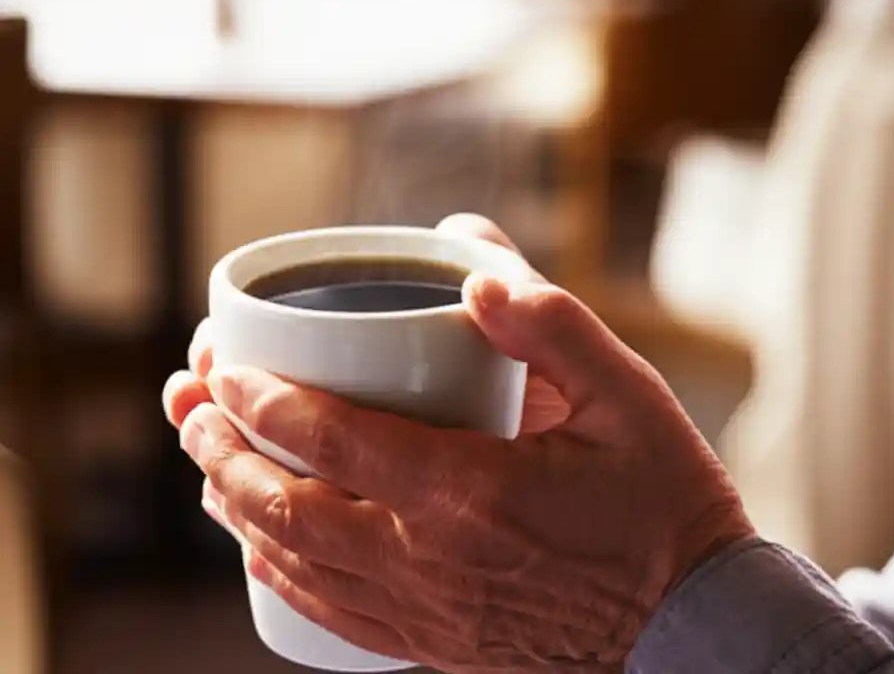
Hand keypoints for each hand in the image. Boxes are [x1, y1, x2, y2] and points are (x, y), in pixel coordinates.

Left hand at [162, 215, 755, 671]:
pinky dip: (281, 575)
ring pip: (295, 565)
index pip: (330, 442)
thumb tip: (474, 266)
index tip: (223, 367)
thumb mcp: (629, 395)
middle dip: (222, 454)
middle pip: (285, 510)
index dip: (260, 401)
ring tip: (206, 465)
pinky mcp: (438, 641)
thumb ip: (552, 325)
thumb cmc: (665, 499)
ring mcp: (429, 611)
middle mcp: (432, 560)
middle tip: (192, 407)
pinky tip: (264, 550)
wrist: (693, 616)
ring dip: (236, 511)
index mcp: (472, 491)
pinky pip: (332, 614)